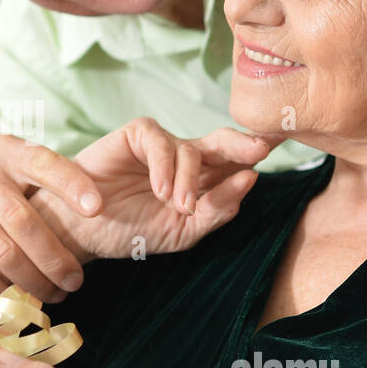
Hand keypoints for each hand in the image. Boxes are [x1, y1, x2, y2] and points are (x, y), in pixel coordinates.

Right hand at [0, 134, 102, 305]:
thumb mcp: (16, 164)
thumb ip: (50, 178)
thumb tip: (98, 207)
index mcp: (7, 154)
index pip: (42, 164)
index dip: (70, 184)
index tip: (97, 207)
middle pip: (23, 223)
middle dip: (55, 259)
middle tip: (76, 281)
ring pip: (3, 256)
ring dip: (34, 284)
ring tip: (54, 295)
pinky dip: (3, 297)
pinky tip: (21, 305)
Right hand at [31, 118, 275, 262]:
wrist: (85, 230)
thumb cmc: (131, 231)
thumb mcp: (183, 232)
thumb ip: (216, 210)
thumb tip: (251, 178)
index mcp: (204, 181)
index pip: (238, 163)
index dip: (258, 153)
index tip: (282, 144)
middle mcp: (188, 159)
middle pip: (224, 142)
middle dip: (244, 144)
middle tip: (260, 149)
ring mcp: (162, 146)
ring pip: (192, 149)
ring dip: (189, 181)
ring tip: (178, 206)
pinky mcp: (136, 136)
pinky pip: (160, 140)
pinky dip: (164, 166)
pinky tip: (160, 190)